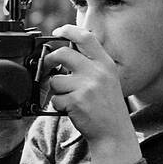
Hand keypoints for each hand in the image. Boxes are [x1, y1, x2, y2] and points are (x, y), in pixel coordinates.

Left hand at [43, 25, 141, 163]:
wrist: (113, 133)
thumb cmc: (108, 108)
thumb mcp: (107, 80)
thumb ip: (91, 65)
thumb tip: (66, 52)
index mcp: (105, 64)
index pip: (86, 37)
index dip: (69, 30)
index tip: (57, 31)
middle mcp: (97, 72)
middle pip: (63, 54)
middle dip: (50, 60)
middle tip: (48, 66)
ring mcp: (87, 86)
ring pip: (56, 79)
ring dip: (56, 90)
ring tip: (69, 98)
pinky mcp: (76, 101)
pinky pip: (55, 99)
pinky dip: (58, 105)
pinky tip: (71, 109)